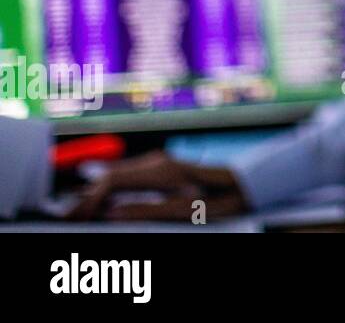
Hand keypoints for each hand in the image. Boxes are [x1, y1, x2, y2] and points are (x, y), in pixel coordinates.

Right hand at [68, 150, 249, 221]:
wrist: (239, 184)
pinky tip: (102, 201)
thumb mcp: (181, 210)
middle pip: (109, 178)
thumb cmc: (215, 199)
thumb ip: (144, 211)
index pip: (111, 183)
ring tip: (79, 213)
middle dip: (87, 199)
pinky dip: (110, 189)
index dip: (90, 201)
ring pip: (116, 175)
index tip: (76, 218)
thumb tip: (110, 214)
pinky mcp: (160, 167)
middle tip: (68, 219)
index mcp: (159, 171)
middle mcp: (155, 161)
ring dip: (97, 194)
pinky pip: (127, 176)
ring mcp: (158, 162)